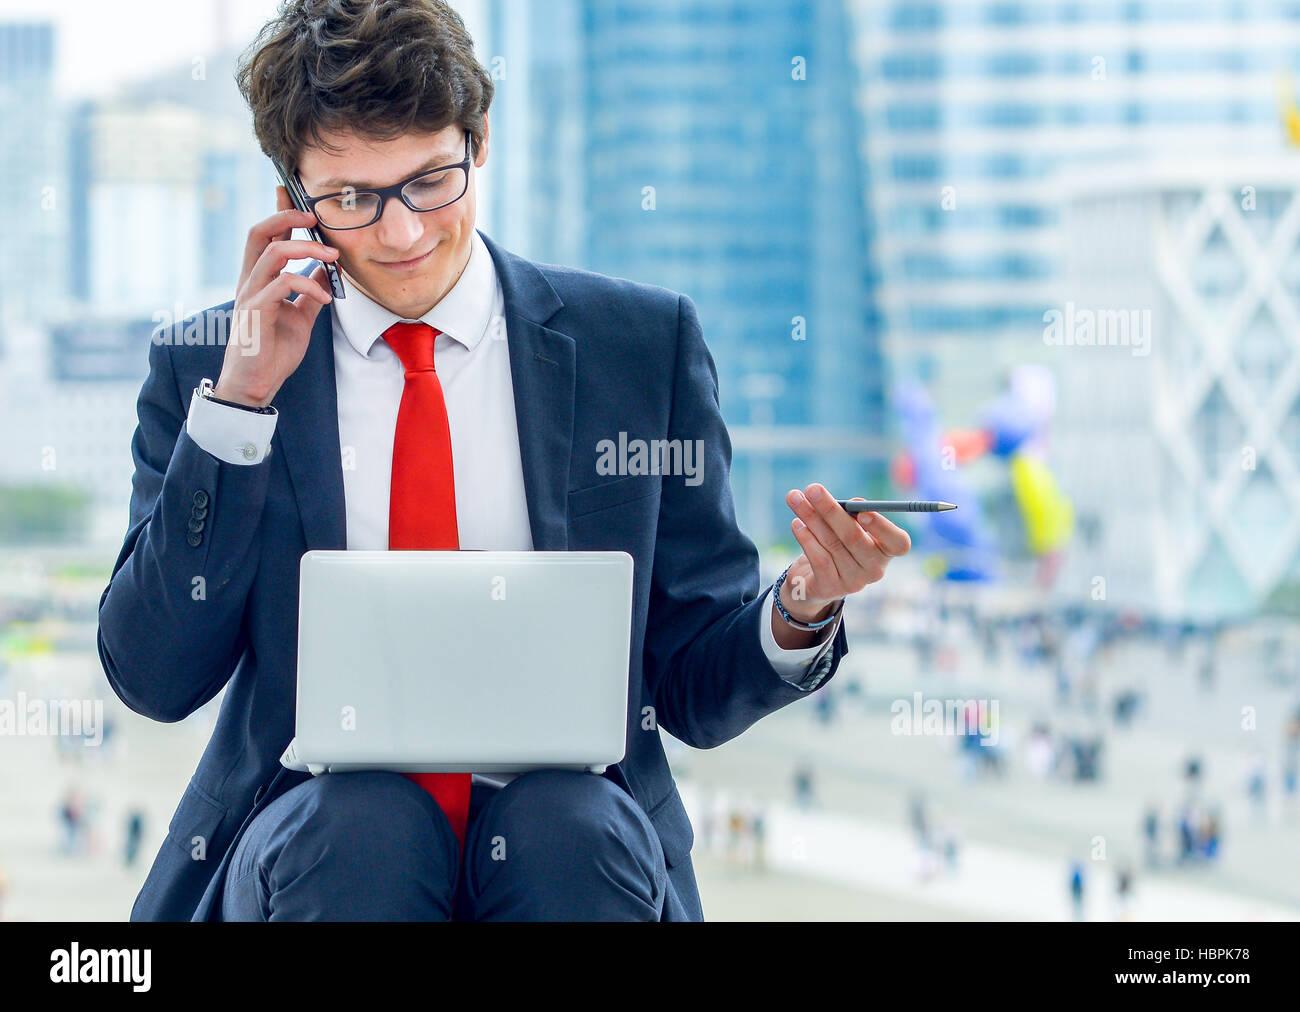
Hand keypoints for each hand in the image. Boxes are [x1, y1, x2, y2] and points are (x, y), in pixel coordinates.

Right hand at [212, 186, 339, 408]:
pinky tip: (326, 299)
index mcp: (259, 279)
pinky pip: (281, 284)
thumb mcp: (300, 316)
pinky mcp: (255, 312)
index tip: (301, 198)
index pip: (266, 236)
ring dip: (307, 248)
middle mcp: (250, 281)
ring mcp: (250, 295)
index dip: (281, 212)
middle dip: (287, 215)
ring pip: (273, 252)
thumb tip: (327, 270)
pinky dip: (308, 285)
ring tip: (333, 257)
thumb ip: (310, 291)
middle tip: (315, 216)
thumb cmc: (272, 353)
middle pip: (260, 231)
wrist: (255, 385)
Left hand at [779, 483, 911, 623]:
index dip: (882, 528)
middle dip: (830, 509)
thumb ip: (851, 514)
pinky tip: (796, 524)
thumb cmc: (838, 542)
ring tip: (795, 498)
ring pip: (831, 544)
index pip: (898, 543)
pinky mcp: (830, 588)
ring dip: (811, 517)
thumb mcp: (847, 526)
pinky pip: (818, 559)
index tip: (863, 511)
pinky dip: (806, 538)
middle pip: (854, 537)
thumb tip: (853, 503)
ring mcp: (854, 582)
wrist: (815, 580)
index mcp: (887, 551)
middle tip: (812, 489)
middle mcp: (875, 569)